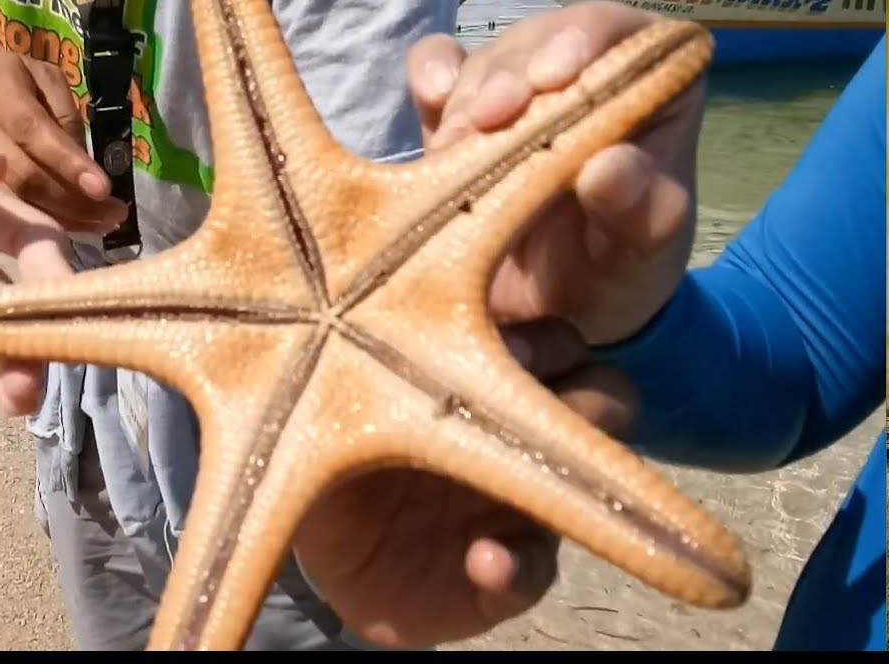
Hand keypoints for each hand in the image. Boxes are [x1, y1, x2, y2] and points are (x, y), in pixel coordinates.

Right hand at [0, 43, 128, 233]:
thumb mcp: (34, 71)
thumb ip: (63, 111)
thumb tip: (83, 163)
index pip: (34, 131)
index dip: (68, 163)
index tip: (103, 189)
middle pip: (22, 176)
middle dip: (70, 202)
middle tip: (113, 216)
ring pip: (12, 200)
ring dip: (60, 218)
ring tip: (102, 226)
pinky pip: (1, 208)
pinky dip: (38, 221)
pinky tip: (71, 227)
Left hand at [293, 320, 637, 647]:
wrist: (308, 529)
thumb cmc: (325, 433)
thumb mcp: (327, 392)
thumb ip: (351, 367)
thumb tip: (359, 338)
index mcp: (486, 377)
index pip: (556, 344)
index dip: (544, 340)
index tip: (498, 335)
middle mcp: (518, 435)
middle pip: (602, 400)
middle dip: (587, 396)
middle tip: (528, 394)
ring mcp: (519, 505)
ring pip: (594, 486)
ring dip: (571, 480)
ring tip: (524, 478)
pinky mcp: (505, 575)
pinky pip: (534, 573)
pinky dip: (516, 568)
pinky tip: (485, 560)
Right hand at [407, 2, 705, 345]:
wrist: (554, 317)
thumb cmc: (613, 275)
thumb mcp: (638, 259)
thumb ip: (638, 215)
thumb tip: (608, 167)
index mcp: (647, 86)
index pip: (619, 33)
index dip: (583, 41)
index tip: (551, 79)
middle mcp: (581, 71)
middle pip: (537, 42)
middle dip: (508, 79)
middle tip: (485, 127)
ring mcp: (516, 86)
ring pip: (483, 63)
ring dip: (464, 105)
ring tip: (454, 157)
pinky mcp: (460, 109)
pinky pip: (434, 68)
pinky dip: (428, 79)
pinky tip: (430, 106)